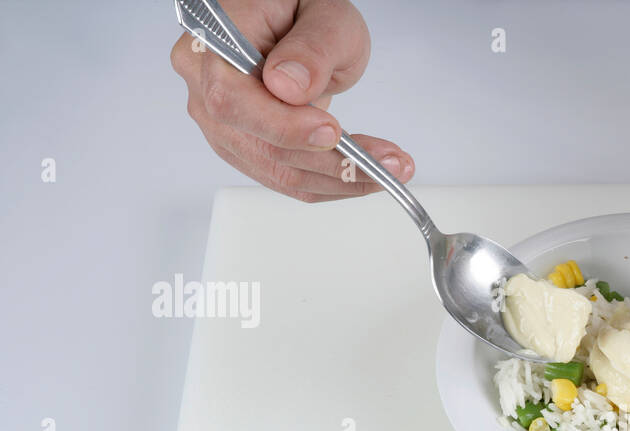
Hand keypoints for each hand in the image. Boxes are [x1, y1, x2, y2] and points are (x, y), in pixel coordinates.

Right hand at [171, 0, 413, 201]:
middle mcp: (204, 89)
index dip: (282, 126)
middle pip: (259, 145)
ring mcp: (223, 124)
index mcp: (211, 45)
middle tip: (386, 162)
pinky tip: (367, 173)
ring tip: (390, 168)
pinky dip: (332, 181)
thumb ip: (311, 47)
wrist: (296, 25)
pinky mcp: (248, 148)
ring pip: (279, 170)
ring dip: (340, 179)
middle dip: (330, 162)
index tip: (332, 132)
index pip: (232, 100)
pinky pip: (288, 176)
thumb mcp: (325, 15)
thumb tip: (288, 87)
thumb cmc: (304, 9)